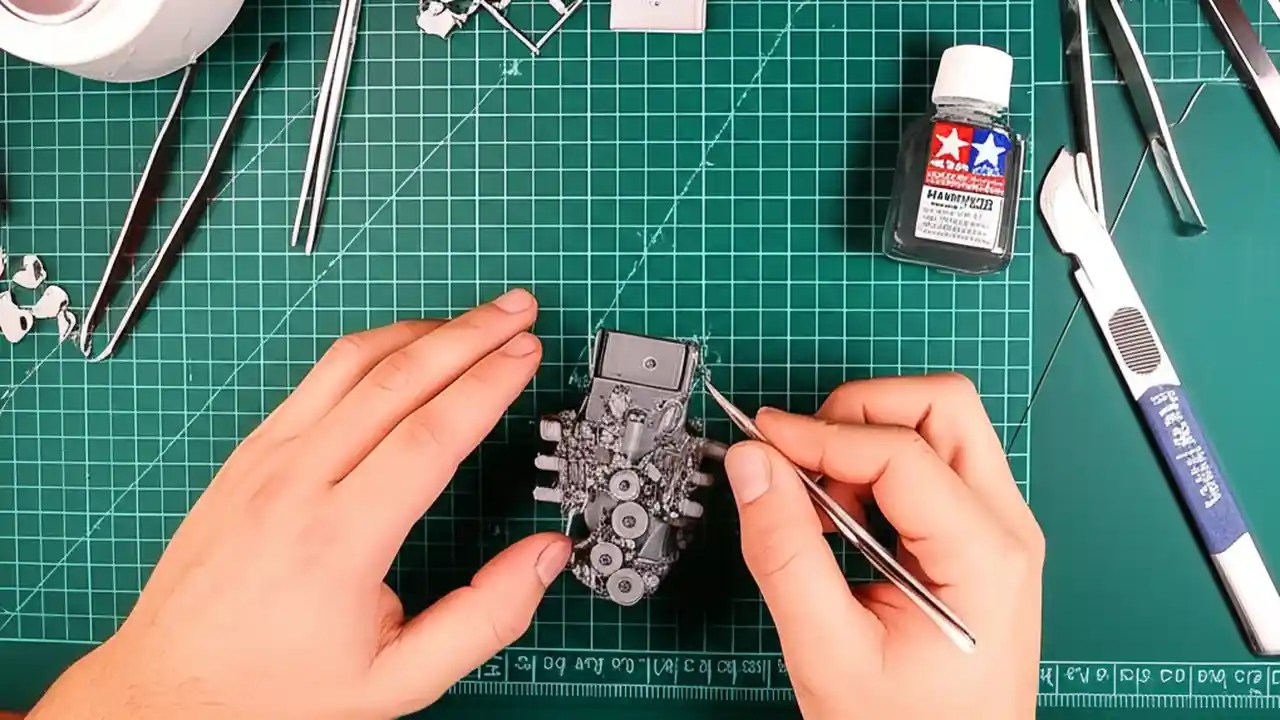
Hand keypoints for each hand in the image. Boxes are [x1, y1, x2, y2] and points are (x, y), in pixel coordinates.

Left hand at [30, 289, 570, 719]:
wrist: (168, 691)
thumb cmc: (278, 690)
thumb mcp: (398, 680)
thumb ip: (484, 618)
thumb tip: (545, 555)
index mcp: (339, 541)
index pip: (429, 435)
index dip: (486, 384)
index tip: (526, 351)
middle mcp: (297, 484)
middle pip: (396, 380)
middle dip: (468, 335)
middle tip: (518, 309)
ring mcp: (264, 461)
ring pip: (351, 365)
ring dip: (421, 331)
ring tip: (474, 319)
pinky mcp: (247, 455)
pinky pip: (316, 379)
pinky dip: (373, 350)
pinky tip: (406, 349)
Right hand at [723, 374, 1043, 719]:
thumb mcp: (829, 651)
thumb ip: (785, 552)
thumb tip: (754, 464)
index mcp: (983, 556)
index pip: (899, 449)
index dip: (821, 434)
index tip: (761, 442)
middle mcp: (1006, 529)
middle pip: (942, 406)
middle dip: (860, 412)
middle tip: (802, 455)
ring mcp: (999, 530)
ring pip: (939, 426)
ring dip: (868, 441)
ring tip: (821, 505)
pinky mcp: (979, 538)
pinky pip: (932, 466)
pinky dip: (877, 470)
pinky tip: (843, 522)